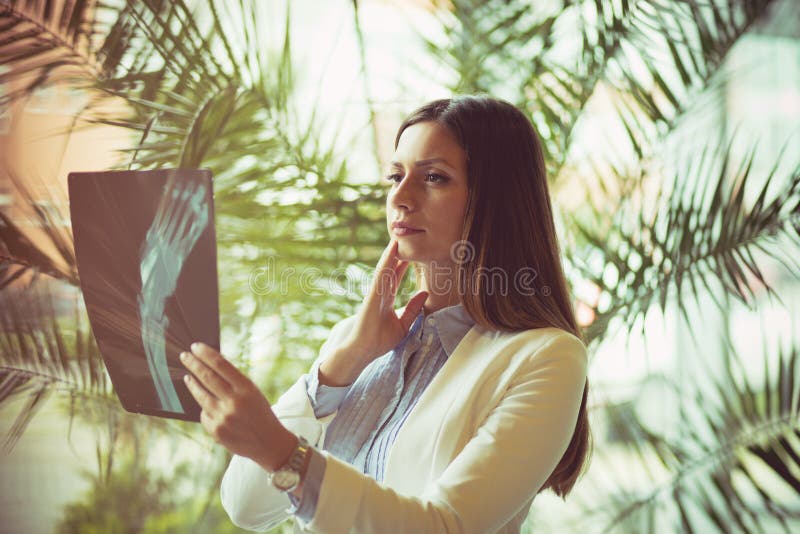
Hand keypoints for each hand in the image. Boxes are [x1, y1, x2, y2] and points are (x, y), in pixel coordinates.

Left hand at [180, 343, 295, 471]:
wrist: (269, 443)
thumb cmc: (260, 413)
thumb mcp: (253, 392)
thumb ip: (234, 382)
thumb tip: (209, 366)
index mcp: (246, 388)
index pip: (221, 365)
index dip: (206, 354)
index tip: (195, 346)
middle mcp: (234, 402)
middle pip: (207, 377)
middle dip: (193, 364)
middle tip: (184, 356)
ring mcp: (224, 417)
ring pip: (201, 396)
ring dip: (192, 384)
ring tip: (187, 377)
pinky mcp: (217, 431)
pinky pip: (204, 415)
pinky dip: (206, 409)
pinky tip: (210, 407)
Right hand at [332, 239, 427, 373]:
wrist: (361, 352)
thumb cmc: (378, 341)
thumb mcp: (403, 325)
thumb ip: (413, 309)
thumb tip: (425, 293)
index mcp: (385, 299)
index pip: (396, 277)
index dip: (403, 264)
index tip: (411, 252)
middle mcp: (379, 293)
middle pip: (390, 269)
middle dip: (397, 254)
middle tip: (404, 237)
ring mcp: (375, 294)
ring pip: (384, 269)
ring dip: (391, 254)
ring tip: (398, 238)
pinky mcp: (371, 296)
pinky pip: (381, 277)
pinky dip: (386, 264)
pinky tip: (392, 252)